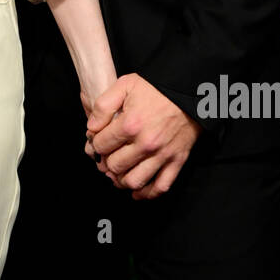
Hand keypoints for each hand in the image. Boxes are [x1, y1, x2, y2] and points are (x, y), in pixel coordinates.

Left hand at [83, 73, 201, 198]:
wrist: (188, 90)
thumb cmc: (156, 87)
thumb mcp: (124, 85)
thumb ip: (103, 106)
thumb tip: (91, 129)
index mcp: (130, 124)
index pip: (100, 146)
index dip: (94, 144)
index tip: (97, 141)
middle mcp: (146, 143)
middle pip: (114, 166)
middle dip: (105, 163)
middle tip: (105, 157)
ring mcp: (162, 155)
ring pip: (134, 181)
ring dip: (121, 181)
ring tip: (117, 174)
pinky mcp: (177, 161)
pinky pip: (161, 186)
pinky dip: (147, 194)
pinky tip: (137, 191)